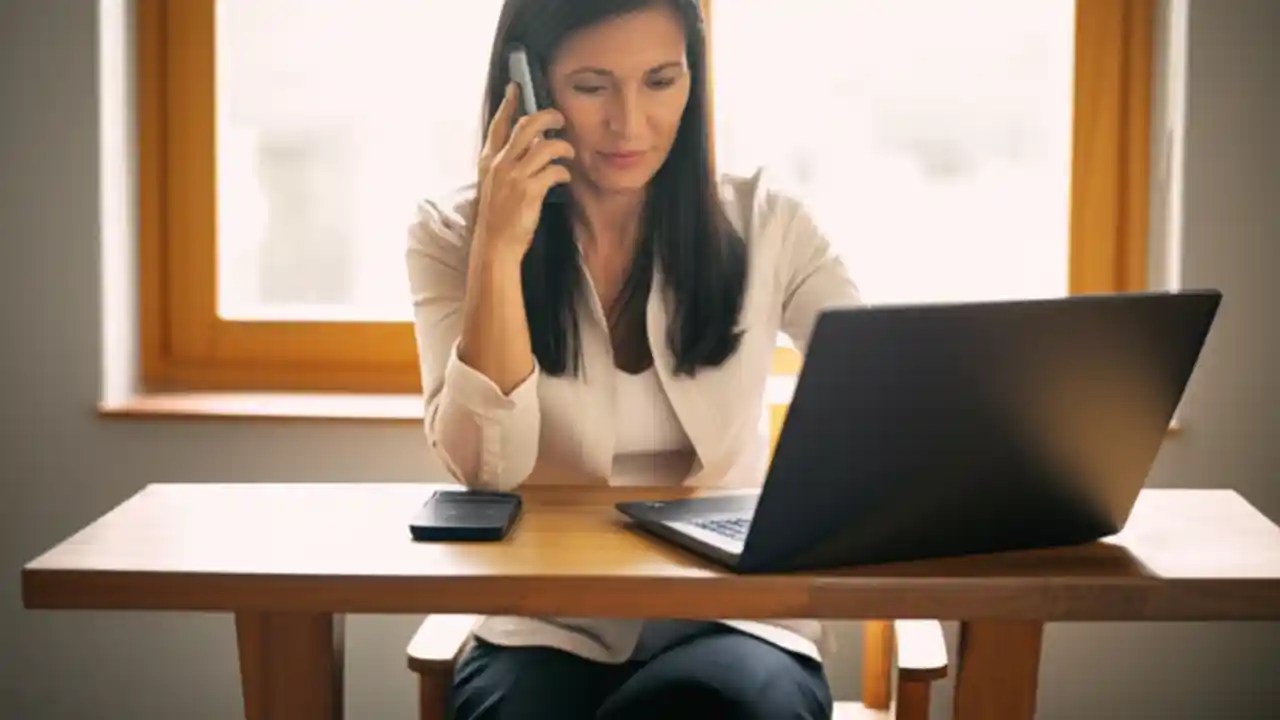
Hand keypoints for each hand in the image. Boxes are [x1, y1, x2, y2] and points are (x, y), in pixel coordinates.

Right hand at [472, 82, 574, 261]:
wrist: (494, 246)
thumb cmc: (497, 218)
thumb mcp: (493, 185)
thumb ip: (506, 164)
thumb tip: (530, 146)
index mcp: (488, 161)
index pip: (499, 124)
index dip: (509, 103)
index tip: (516, 87)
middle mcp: (499, 164)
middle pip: (526, 125)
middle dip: (547, 116)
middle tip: (560, 118)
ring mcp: (514, 177)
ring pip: (545, 146)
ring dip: (562, 146)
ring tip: (568, 151)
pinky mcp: (529, 191)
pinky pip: (554, 170)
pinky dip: (563, 171)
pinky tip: (565, 176)